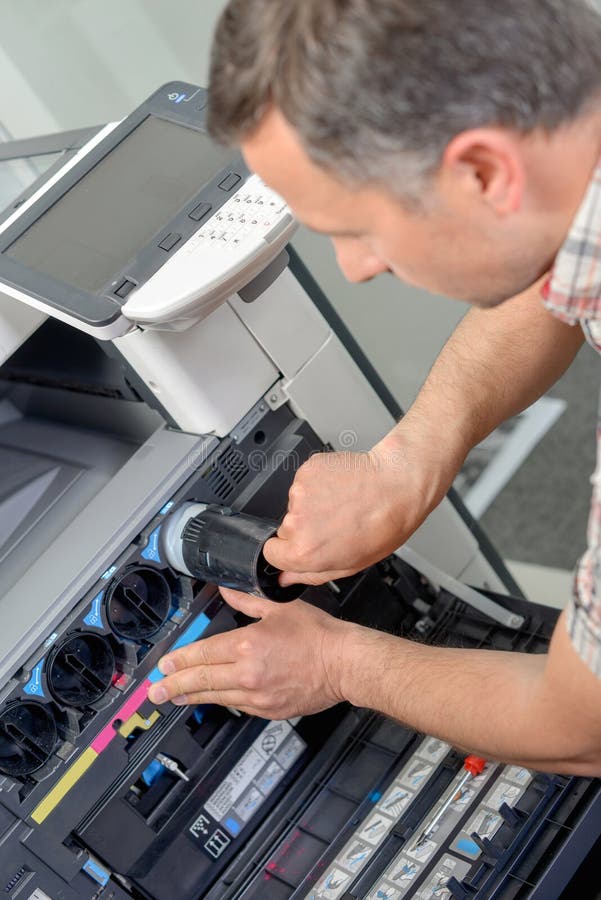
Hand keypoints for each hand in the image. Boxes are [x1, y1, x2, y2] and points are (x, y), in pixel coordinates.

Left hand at [147, 588, 351, 718]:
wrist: (344, 664)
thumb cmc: (318, 635)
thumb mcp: (279, 608)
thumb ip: (247, 601)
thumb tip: (228, 592)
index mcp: (247, 646)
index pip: (203, 654)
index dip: (180, 660)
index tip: (165, 665)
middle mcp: (248, 674)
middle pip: (202, 680)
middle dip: (175, 685)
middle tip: (156, 691)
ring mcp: (258, 696)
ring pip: (217, 697)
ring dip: (193, 696)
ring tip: (175, 698)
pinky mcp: (269, 710)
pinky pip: (239, 706)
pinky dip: (224, 701)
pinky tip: (215, 699)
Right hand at [263, 430, 443, 586]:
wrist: (397, 486)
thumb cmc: (383, 525)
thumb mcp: (350, 566)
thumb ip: (311, 575)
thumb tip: (287, 578)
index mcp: (303, 552)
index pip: (271, 553)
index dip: (289, 551)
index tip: (305, 545)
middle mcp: (295, 522)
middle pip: (285, 529)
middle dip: (305, 528)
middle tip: (335, 525)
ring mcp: (299, 493)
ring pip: (296, 504)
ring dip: (314, 505)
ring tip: (343, 505)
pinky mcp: (306, 471)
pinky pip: (304, 482)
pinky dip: (320, 486)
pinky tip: (341, 490)